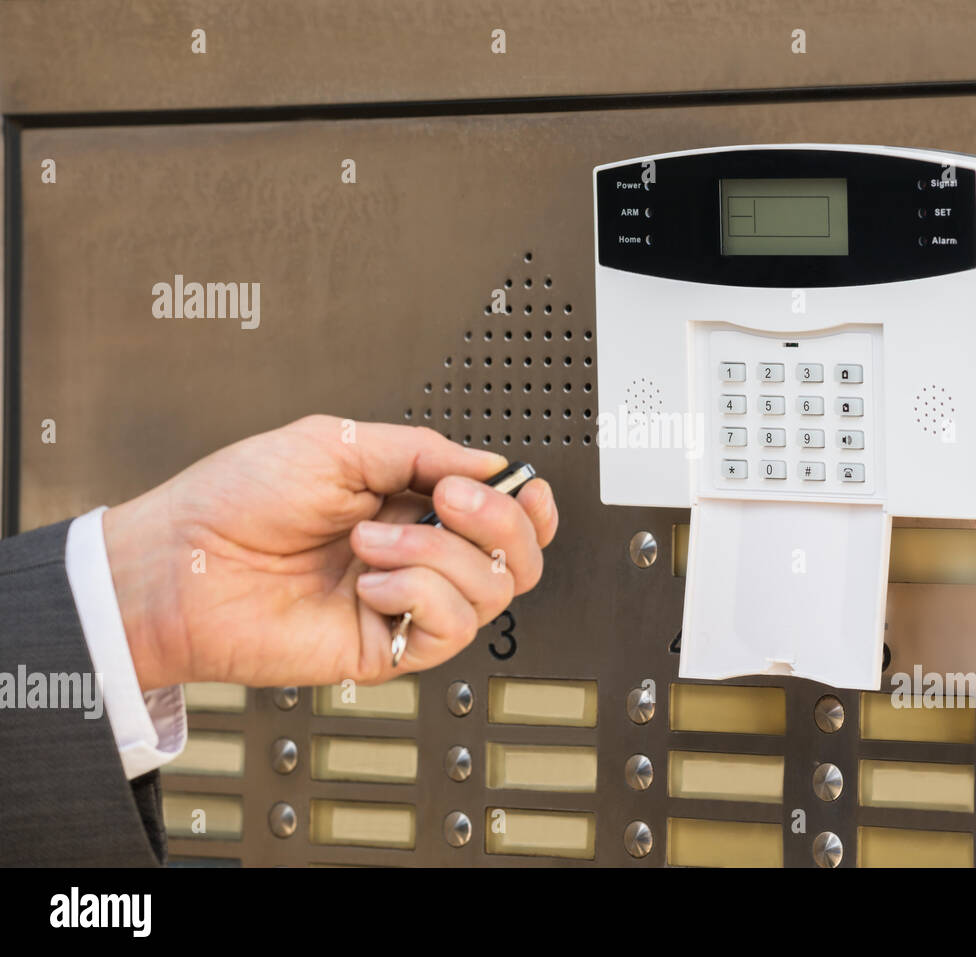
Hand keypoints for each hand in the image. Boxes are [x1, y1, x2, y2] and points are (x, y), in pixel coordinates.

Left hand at [102, 415, 557, 689]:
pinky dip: (416, 595)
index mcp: (412, 501)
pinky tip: (369, 584)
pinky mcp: (389, 648)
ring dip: (434, 556)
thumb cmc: (235, 499)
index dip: (530, 505)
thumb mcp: (336, 443)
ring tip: (369, 543)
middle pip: (518, 556)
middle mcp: (418, 554)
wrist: (180, 564)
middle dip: (496, 522)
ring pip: (491, 591)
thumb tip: (492, 466)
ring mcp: (406, 603)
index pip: (506, 513)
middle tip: (444, 501)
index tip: (523, 487)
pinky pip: (448, 628)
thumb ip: (422, 451)